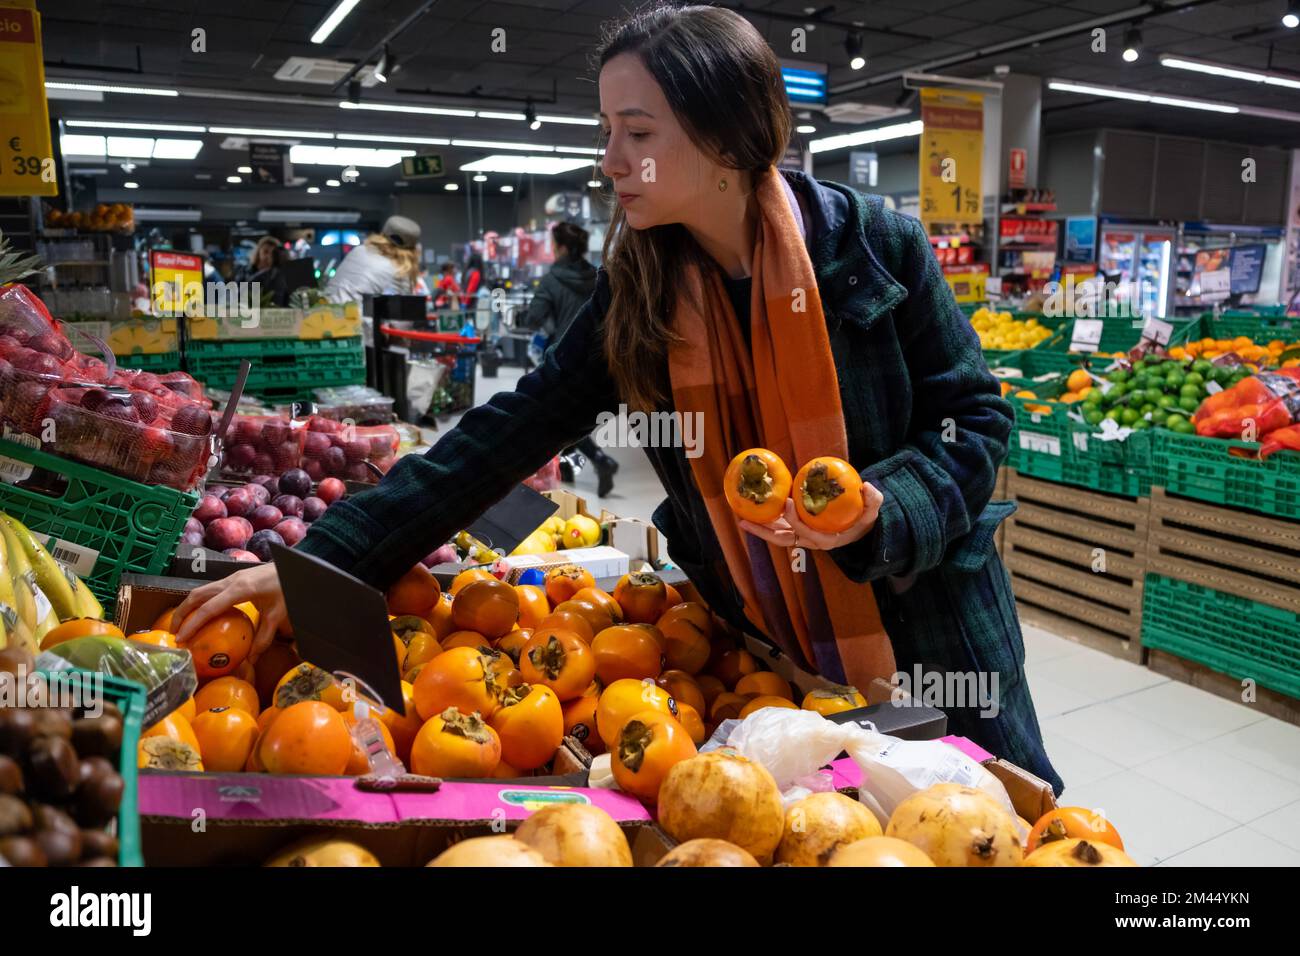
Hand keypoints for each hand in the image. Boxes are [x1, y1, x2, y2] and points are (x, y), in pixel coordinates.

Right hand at [172, 562, 286, 658]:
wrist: (293, 566)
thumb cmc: (286, 587)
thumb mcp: (277, 614)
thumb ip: (264, 637)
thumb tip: (251, 659)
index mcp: (240, 590)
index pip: (209, 608)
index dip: (192, 624)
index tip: (181, 638)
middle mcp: (230, 581)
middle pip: (197, 596)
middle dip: (182, 614)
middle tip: (174, 634)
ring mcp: (230, 578)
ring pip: (200, 591)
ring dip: (188, 607)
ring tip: (182, 626)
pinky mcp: (233, 578)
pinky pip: (209, 590)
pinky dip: (199, 602)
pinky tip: (200, 615)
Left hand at [738, 482, 882, 550]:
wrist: (857, 530)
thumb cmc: (862, 521)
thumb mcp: (872, 512)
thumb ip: (873, 501)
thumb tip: (867, 486)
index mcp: (826, 539)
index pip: (807, 532)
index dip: (796, 520)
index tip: (788, 502)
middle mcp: (810, 542)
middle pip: (783, 540)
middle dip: (764, 532)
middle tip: (746, 521)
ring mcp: (802, 538)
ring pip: (777, 536)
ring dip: (759, 530)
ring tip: (741, 520)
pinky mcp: (797, 531)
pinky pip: (778, 529)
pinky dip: (765, 523)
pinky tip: (751, 513)